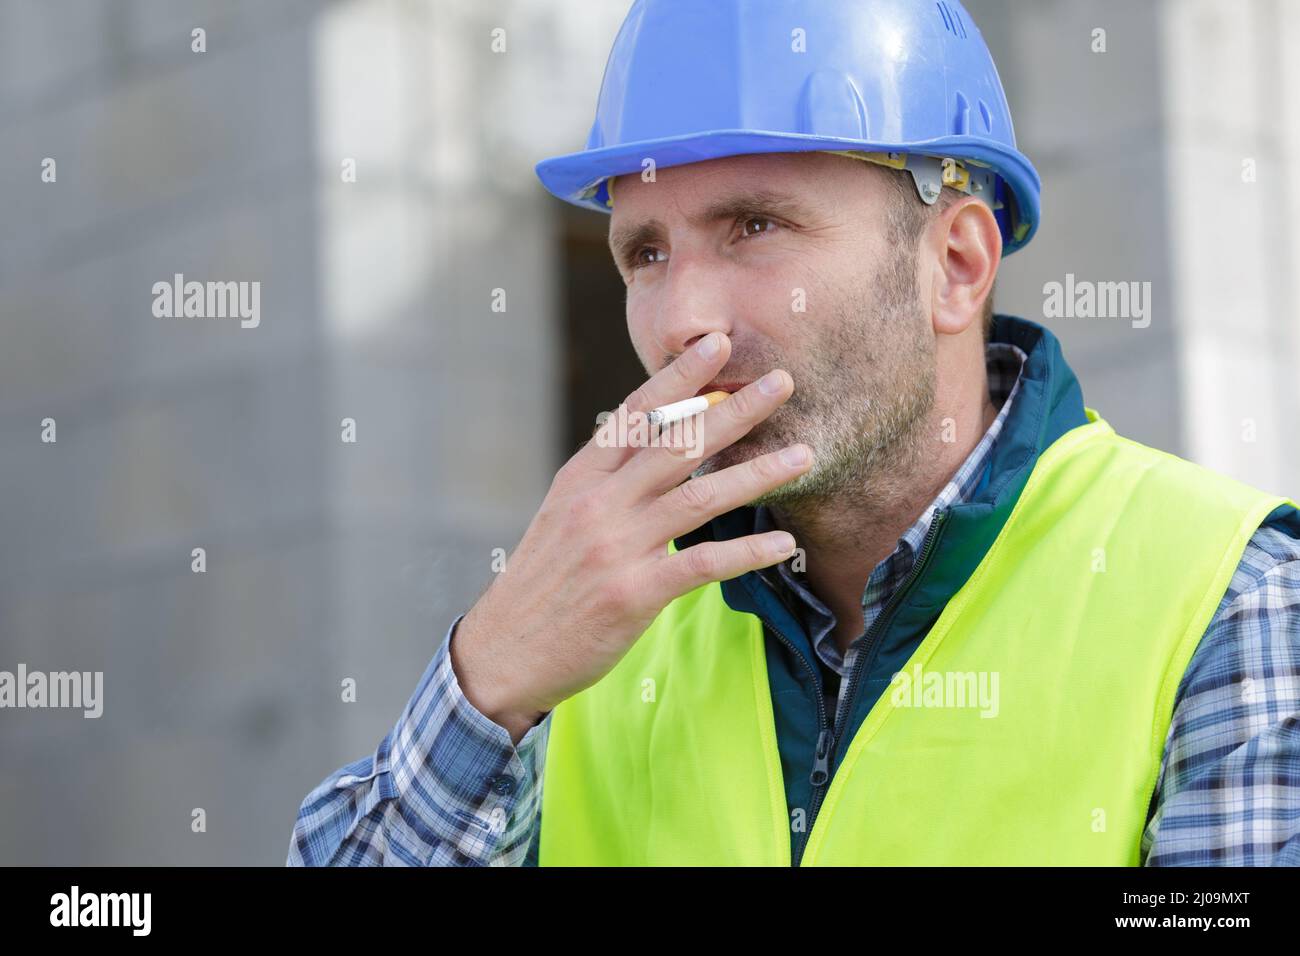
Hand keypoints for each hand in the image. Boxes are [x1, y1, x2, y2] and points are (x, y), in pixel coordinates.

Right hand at [451, 332, 811, 742]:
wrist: (504, 652)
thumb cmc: (543, 583)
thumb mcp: (564, 516)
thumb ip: (609, 481)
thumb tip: (659, 444)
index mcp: (581, 478)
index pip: (636, 414)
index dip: (680, 376)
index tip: (718, 344)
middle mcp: (599, 504)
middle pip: (677, 444)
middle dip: (735, 410)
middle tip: (783, 382)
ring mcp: (616, 547)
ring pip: (699, 497)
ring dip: (757, 474)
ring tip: (803, 455)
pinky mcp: (633, 594)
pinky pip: (701, 565)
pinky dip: (747, 552)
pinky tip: (785, 544)